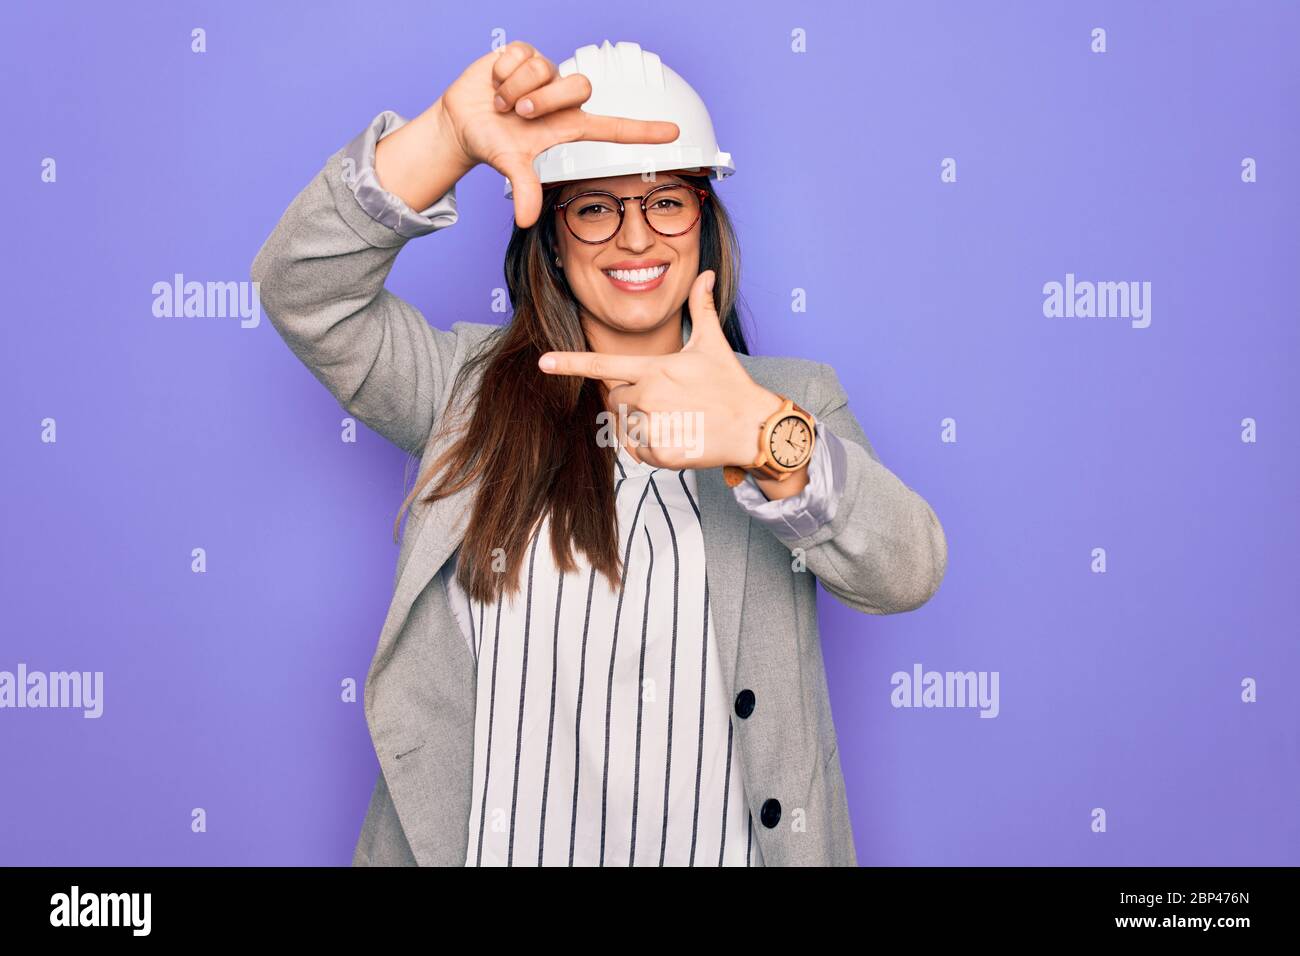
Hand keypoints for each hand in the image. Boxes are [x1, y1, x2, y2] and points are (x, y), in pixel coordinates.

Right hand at [437, 41, 680, 228]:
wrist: (462, 121)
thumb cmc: (495, 143)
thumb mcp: (510, 166)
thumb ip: (524, 189)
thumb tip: (525, 220)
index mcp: (570, 127)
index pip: (615, 128)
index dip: (644, 131)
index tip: (674, 133)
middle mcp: (564, 99)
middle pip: (580, 86)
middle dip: (544, 100)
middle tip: (519, 113)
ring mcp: (547, 74)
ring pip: (545, 69)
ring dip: (516, 88)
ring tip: (502, 103)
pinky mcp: (527, 53)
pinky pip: (521, 55)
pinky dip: (502, 72)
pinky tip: (496, 83)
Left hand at [537, 270, 785, 470]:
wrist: (754, 426)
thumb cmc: (731, 384)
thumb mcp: (712, 344)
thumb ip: (701, 308)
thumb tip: (706, 274)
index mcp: (655, 369)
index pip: (604, 364)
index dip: (571, 363)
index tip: (544, 363)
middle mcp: (650, 396)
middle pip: (615, 400)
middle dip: (632, 402)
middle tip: (667, 404)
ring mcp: (654, 426)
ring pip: (625, 429)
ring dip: (642, 428)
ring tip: (674, 422)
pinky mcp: (662, 453)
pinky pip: (638, 454)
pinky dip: (651, 450)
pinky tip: (676, 440)